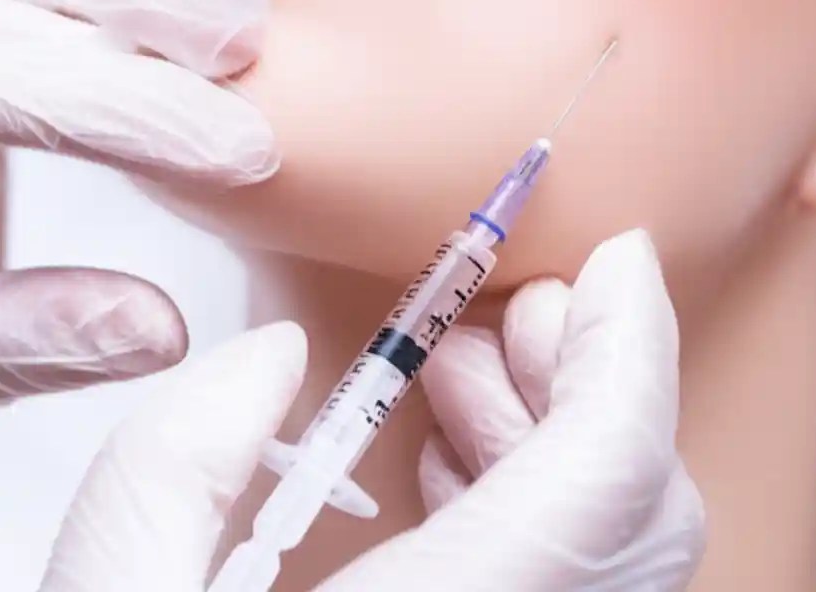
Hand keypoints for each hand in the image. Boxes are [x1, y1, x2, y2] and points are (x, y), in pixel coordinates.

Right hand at [39, 230, 705, 590]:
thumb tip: (272, 357)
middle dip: (587, 381)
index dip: (630, 347)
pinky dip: (535, 509)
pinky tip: (445, 469)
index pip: (611, 476)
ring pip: (617, 557)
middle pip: (640, 515)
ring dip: (558, 439)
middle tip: (508, 310)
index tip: (613, 259)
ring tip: (457, 375)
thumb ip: (174, 463)